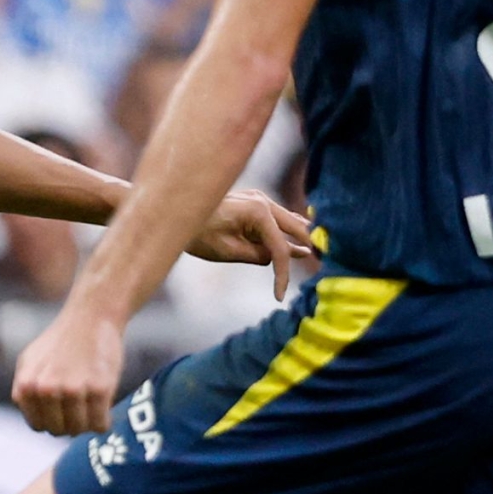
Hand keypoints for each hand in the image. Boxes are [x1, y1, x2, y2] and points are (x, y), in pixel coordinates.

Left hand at [11, 300, 127, 434]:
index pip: (38, 426)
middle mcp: (46, 390)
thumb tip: (31, 417)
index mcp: (27, 385)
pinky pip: (100, 425)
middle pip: (59, 430)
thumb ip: (25, 390)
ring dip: (87, 423)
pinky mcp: (99, 389)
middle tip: (80, 410)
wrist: (91, 316)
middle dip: (70, 424)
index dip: (52, 421)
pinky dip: (103, 422)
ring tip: (92, 408)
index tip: (63, 413)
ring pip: (80, 429)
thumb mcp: (30, 361)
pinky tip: (104, 409)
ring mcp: (73, 390)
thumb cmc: (61, 341)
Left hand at [187, 187, 318, 296]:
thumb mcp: (229, 251)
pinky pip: (276, 215)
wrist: (172, 210)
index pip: (280, 248)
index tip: (279, 296)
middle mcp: (262, 200)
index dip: (283, 274)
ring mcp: (257, 197)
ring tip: (313, 252)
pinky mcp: (251, 199)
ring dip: (297, 236)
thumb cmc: (197, 232)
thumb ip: (260, 255)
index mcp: (258, 212)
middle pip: (294, 228)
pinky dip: (284, 227)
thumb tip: (284, 256)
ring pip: (287, 220)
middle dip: (303, 248)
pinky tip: (297, 232)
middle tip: (319, 265)